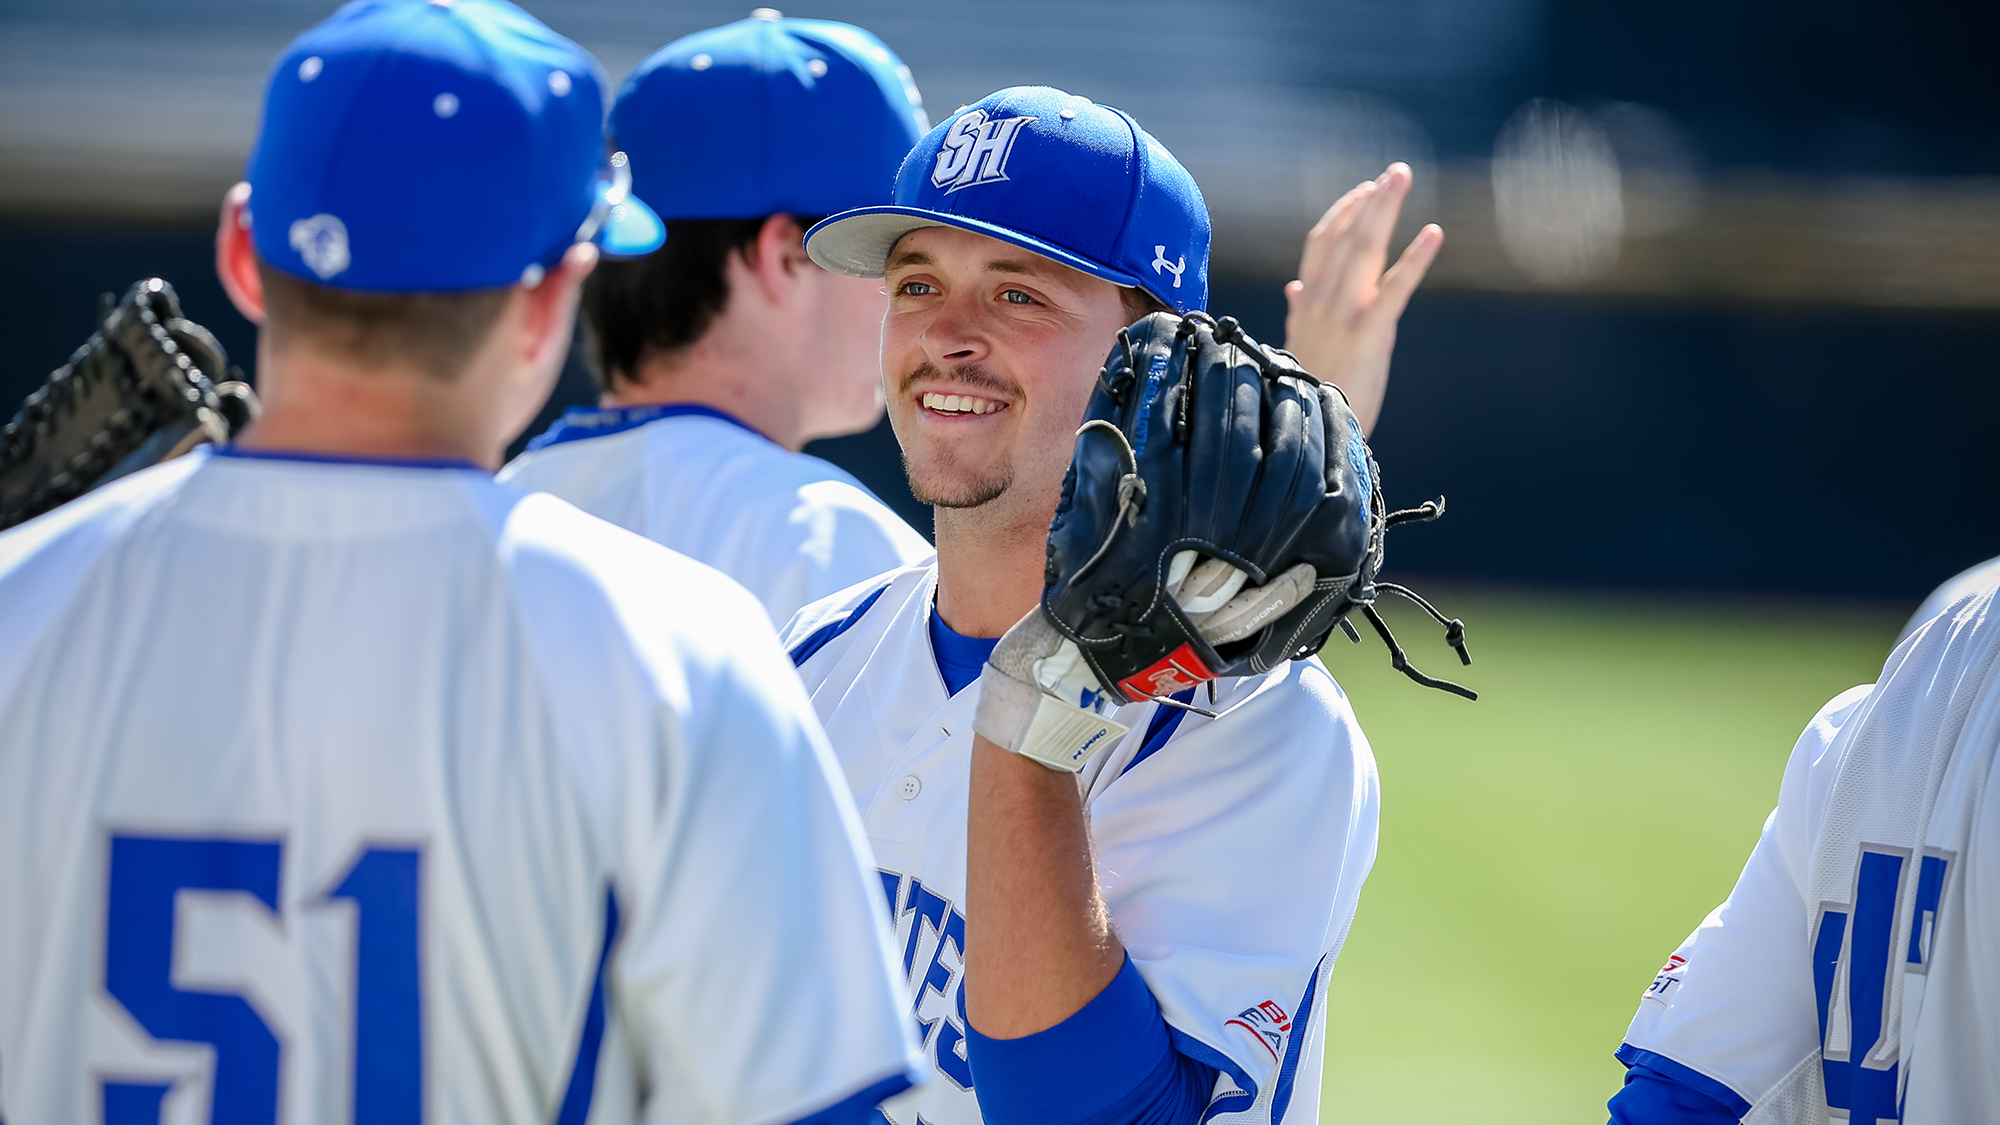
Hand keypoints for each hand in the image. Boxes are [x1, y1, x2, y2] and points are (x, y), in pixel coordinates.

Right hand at [1283, 163, 1441, 436]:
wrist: (1308, 432)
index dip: (1342, 214)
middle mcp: (1321, 302)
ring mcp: (1342, 315)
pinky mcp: (1367, 334)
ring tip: (1401, 179)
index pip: (1320, 245)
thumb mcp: (1300, 344)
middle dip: (1371, 201)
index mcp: (1307, 303)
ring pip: (1363, 250)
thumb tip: (1294, 289)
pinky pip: (1393, 288)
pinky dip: (1415, 258)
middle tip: (1396, 172)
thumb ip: (1301, 311)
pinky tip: (1433, 232)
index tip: (1364, 191)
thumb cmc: (1309, 390)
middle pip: (1344, 236)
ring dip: (1384, 210)